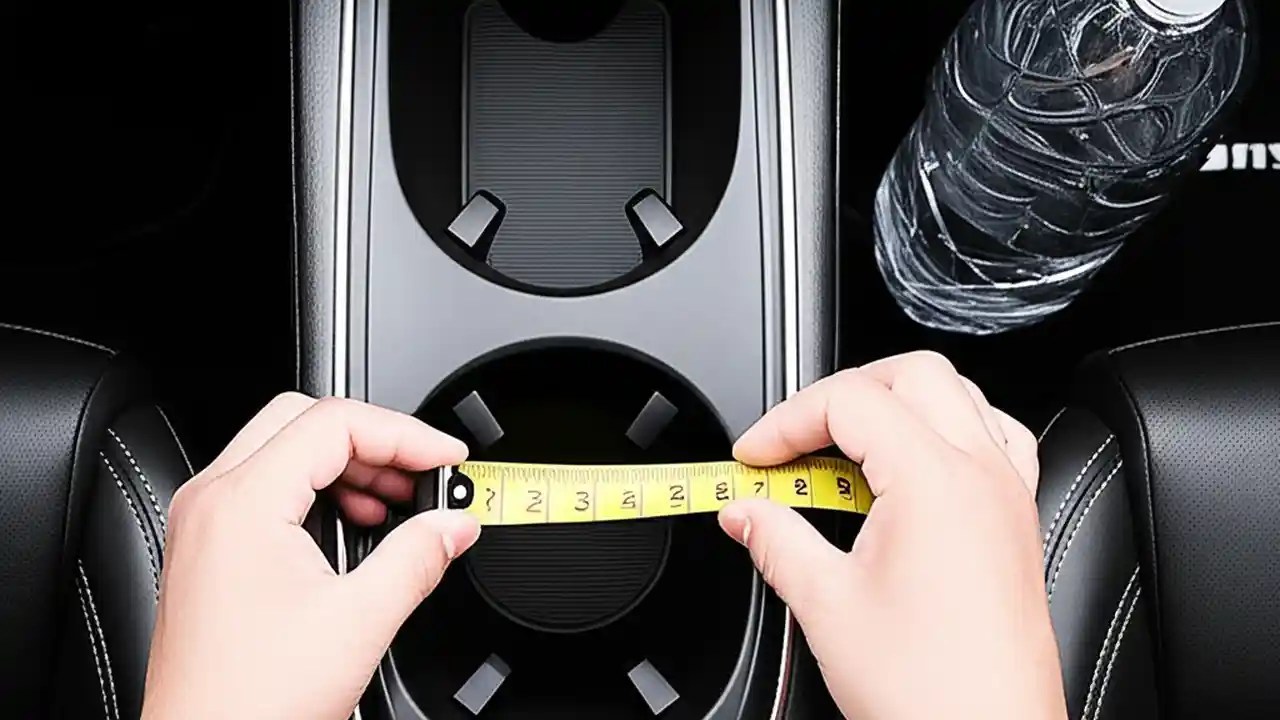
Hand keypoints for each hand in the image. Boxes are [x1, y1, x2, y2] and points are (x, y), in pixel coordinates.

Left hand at [141, 393, 480, 719]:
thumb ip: (418, 558)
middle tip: (422, 473)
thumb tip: (454, 525)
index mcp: (242, 503)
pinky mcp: (206, 551)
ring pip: (282, 448)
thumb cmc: (252, 702)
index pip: (334, 423)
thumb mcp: (359, 621)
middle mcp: (212, 501)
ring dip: (346, 465)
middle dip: (373, 440)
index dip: (404, 434)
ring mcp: (202, 524)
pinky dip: (316, 491)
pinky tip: (354, 530)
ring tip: (396, 505)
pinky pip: (265, 487)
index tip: (445, 459)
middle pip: (303, 420)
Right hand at [718, 352, 1065, 718]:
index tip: (752, 458)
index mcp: (933, 480)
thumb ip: (776, 540)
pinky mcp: (1018, 521)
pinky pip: (994, 438)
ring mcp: (1008, 493)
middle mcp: (981, 473)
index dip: (786, 421)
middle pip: (910, 373)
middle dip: (841, 392)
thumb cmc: (932, 690)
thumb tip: (743, 511)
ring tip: (847, 444)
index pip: (849, 401)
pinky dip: (947, 431)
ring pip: (959, 394)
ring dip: (896, 401)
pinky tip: (914, 466)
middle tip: (793, 437)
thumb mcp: (827, 605)